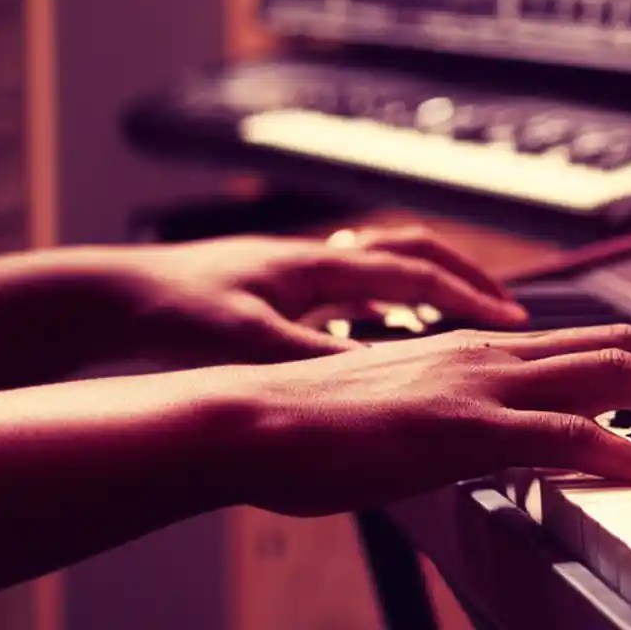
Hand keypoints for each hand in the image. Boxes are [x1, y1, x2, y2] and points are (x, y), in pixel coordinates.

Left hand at [103, 226, 526, 366]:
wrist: (119, 292)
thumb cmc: (178, 309)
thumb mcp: (252, 342)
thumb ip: (317, 358)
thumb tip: (381, 379)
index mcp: (320, 264)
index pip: (415, 271)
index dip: (469, 296)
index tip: (510, 319)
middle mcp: (319, 256)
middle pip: (415, 251)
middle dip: (467, 277)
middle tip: (506, 308)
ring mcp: (303, 266)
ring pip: (387, 262)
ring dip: (430, 283)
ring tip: (461, 315)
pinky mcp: (286, 283)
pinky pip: (356, 282)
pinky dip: (387, 300)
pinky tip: (384, 330)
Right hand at [238, 324, 630, 515]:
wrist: (252, 417)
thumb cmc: (317, 421)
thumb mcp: (409, 409)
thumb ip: (461, 414)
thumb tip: (496, 438)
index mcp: (483, 347)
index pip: (593, 340)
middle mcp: (494, 353)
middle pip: (622, 346)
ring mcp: (483, 386)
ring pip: (613, 375)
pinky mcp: (464, 430)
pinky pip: (569, 436)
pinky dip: (630, 452)